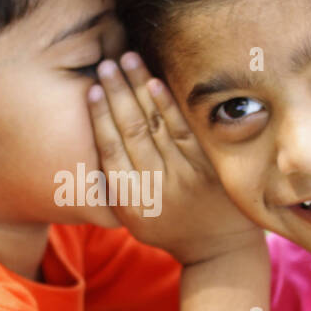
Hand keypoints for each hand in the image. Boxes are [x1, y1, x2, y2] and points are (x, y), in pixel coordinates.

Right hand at [87, 52, 262, 265]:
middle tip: (105, 64)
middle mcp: (155, 187)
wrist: (220, 250)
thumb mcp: (135, 218)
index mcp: (131, 200)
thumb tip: (97, 142)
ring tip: (126, 60)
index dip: (98, 118)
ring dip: (138, 89)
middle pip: (130, 131)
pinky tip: (154, 82)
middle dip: (115, 93)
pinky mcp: (207, 166)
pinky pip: (184, 130)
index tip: (90, 91)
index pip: (109, 150)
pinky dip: (168, 105)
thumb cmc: (170, 228)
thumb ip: (116, 185)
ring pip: (154, 125)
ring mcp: (184, 175)